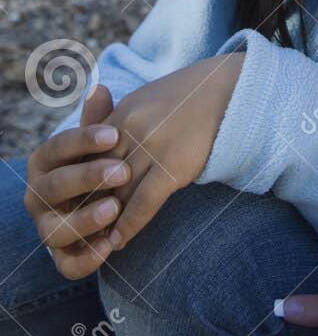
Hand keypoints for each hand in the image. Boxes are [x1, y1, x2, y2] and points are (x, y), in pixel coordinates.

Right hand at [24, 84, 131, 279]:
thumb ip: (99, 121)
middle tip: (121, 171)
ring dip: (84, 220)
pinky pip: (67, 265)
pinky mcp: (61, 255)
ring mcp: (46, 227)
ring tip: (115, 209)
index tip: (114, 134)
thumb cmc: (99, 161)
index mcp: (43, 162)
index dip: (83, 140)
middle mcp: (37, 196)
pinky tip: (112, 245)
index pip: (57, 147)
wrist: (101, 198)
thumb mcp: (100, 143)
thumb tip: (100, 89)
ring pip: (54, 230)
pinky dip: (87, 259)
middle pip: (54, 188)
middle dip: (87, 179)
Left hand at [98, 55, 244, 252]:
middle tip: (79, 232)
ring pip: (118, 194)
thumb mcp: (145, 101)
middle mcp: (130, 130)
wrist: (226, 92)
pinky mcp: (172, 165)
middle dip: (88, 207)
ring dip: (106, 222)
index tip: (73, 207)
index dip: (81, 186)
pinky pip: (143, 203)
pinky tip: (120, 241)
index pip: (89, 157)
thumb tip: (98, 150)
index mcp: (121, 114)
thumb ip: (119, 122)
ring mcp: (151, 148)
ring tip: (97, 243)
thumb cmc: (185, 99)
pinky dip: (128, 225)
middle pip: (99, 178)